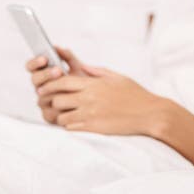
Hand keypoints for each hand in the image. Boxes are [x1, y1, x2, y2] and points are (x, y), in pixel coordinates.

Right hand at [25, 46, 86, 123]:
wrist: (97, 103)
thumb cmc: (85, 84)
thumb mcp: (78, 69)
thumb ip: (68, 57)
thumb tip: (57, 47)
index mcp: (45, 74)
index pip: (32, 67)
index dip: (35, 62)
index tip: (44, 58)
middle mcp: (42, 88)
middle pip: (34, 80)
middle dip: (46, 74)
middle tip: (58, 70)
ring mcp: (44, 102)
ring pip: (41, 96)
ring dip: (52, 91)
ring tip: (65, 86)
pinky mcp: (49, 116)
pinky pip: (48, 112)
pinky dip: (57, 107)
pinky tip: (67, 102)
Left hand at [37, 66, 166, 135]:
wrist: (149, 114)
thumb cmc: (135, 94)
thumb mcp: (117, 77)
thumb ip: (96, 71)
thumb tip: (80, 66)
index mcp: (94, 84)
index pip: (63, 82)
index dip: (50, 84)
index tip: (44, 87)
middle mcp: (90, 99)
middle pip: (57, 99)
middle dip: (53, 100)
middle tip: (55, 102)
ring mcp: (90, 115)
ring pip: (61, 116)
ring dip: (60, 114)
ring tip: (66, 113)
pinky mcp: (93, 128)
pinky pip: (70, 128)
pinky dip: (69, 125)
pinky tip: (75, 122)